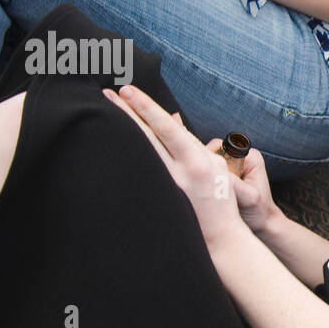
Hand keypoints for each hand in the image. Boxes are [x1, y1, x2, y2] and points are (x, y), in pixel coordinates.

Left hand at [102, 85, 245, 248]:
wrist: (221, 236)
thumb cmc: (221, 199)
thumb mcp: (215, 167)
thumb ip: (193, 144)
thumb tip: (172, 121)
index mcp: (198, 161)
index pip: (167, 127)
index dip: (147, 107)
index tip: (129, 91)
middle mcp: (182, 172)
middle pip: (148, 136)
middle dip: (128, 112)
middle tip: (107, 93)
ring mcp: (169, 187)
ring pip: (141, 152)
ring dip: (123, 129)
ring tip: (107, 111)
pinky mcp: (161, 199)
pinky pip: (141, 171)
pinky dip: (127, 154)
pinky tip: (113, 143)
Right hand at [203, 139, 282, 236]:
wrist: (263, 225)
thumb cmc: (259, 212)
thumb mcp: (248, 198)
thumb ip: (233, 183)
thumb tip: (212, 172)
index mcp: (249, 156)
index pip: (219, 146)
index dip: (207, 158)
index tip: (203, 174)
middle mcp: (241, 157)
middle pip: (211, 153)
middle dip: (205, 168)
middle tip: (205, 185)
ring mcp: (233, 165)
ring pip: (208, 163)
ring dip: (204, 176)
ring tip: (208, 191)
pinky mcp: (227, 175)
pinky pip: (210, 173)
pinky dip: (206, 182)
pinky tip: (208, 193)